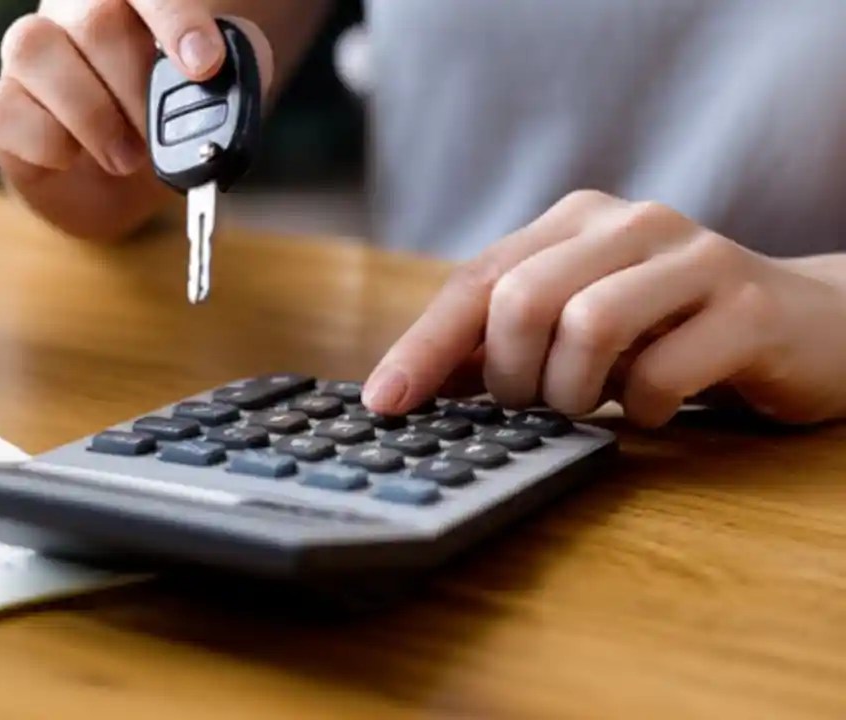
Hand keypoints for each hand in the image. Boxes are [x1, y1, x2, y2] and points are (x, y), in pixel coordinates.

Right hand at [0, 1, 273, 239]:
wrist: (122, 185)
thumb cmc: (165, 125)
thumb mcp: (208, 100)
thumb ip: (228, 78)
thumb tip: (226, 78)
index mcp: (129, 1)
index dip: (174, 16)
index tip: (203, 63)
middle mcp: (73, 15)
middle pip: (95, 19)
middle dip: (135, 86)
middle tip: (157, 132)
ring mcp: (30, 58)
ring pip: (33, 49)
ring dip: (90, 114)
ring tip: (125, 158)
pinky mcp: (1, 108)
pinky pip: (1, 108)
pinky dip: (45, 142)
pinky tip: (71, 158)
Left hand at [362, 190, 845, 426]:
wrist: (806, 325)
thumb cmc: (667, 331)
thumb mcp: (575, 329)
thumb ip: (498, 346)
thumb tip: (405, 386)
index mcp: (573, 220)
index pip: (475, 280)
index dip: (422, 347)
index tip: (384, 403)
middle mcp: (629, 222)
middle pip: (523, 299)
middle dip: (511, 375)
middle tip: (531, 403)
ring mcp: (693, 258)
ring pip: (588, 325)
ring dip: (573, 392)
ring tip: (592, 403)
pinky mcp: (748, 306)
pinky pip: (661, 373)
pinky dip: (641, 410)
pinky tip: (652, 408)